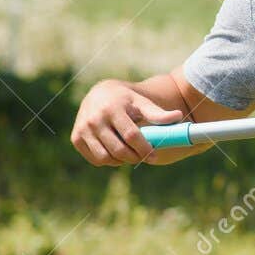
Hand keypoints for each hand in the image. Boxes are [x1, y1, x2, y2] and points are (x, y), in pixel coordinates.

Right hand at [70, 80, 185, 165]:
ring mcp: (83, 129)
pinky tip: (117, 153)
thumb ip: (158, 113)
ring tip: (131, 154)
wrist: (100, 94)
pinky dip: (108, 161)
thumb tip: (178, 116)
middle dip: (134, 157)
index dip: (144, 148)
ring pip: (105, 157)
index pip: (131, 135)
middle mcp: (94, 118)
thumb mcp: (141, 103)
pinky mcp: (76, 138)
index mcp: (112, 108)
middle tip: (144, 157)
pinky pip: (95, 159)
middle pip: (118, 149)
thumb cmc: (126, 100)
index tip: (153, 155)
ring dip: (121, 161)